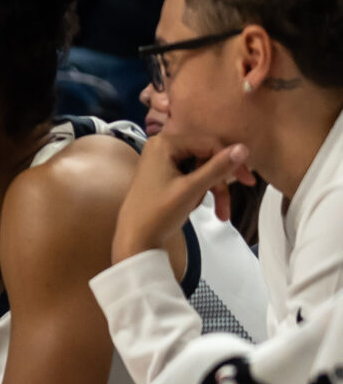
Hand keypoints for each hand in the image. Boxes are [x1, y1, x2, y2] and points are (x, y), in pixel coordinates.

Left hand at [115, 138, 249, 262]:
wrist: (135, 239)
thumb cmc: (158, 214)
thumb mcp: (192, 189)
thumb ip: (218, 167)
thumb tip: (244, 148)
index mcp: (165, 143)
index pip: (210, 144)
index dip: (232, 162)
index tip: (249, 182)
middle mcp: (162, 146)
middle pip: (206, 157)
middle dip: (219, 183)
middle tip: (227, 205)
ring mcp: (161, 160)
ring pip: (201, 169)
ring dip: (211, 191)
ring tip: (217, 213)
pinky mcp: (163, 174)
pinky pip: (191, 176)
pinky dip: (199, 192)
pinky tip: (196, 207)